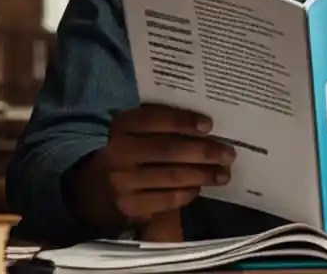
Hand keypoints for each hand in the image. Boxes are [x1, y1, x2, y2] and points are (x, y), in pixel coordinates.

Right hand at [96, 105, 235, 227]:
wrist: (98, 188)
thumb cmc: (130, 151)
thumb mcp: (135, 131)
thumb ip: (161, 123)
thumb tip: (205, 124)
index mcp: (122, 126)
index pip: (154, 119)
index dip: (183, 121)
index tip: (209, 125)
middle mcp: (119, 151)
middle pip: (168, 150)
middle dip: (203, 152)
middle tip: (228, 153)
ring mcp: (123, 181)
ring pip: (171, 177)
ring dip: (203, 175)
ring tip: (224, 174)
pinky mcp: (130, 205)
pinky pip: (167, 199)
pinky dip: (188, 193)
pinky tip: (200, 187)